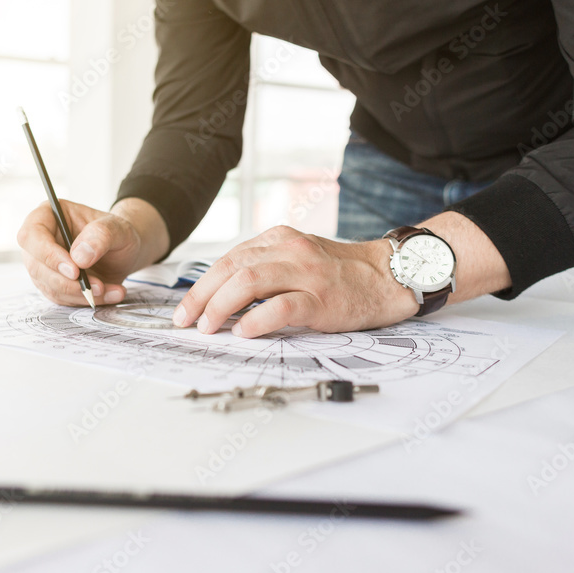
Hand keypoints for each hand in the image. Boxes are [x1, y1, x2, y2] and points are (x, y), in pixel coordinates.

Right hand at [17, 198, 168, 306]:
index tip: (74, 270)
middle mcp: (40, 240)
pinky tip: (109, 294)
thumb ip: (100, 236)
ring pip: (49, 286)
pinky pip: (62, 298)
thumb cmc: (117, 232)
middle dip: (67, 282)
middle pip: (36, 266)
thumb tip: (79, 257)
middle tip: (98, 286)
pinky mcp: (53, 284)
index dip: (48, 255)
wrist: (124, 250)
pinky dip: (85, 300)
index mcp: (48, 215)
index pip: (31, 235)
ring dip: (79, 294)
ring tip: (109, 289)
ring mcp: (44, 264)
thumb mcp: (118, 228)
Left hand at [172, 211, 511, 337]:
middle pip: (231, 269)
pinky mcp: (322, 299)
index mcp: (278, 240)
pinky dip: (256, 320)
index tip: (185, 309)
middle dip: (201, 297)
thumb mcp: (297, 258)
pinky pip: (281, 307)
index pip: (228, 260)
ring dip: (221, 307)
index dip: (201, 286)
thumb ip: (264, 269)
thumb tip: (221, 297)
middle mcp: (288, 251)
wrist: (388, 276)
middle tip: (186, 322)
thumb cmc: (339, 274)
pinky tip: (243, 332)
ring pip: (249, 283)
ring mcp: (306, 273)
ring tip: (208, 328)